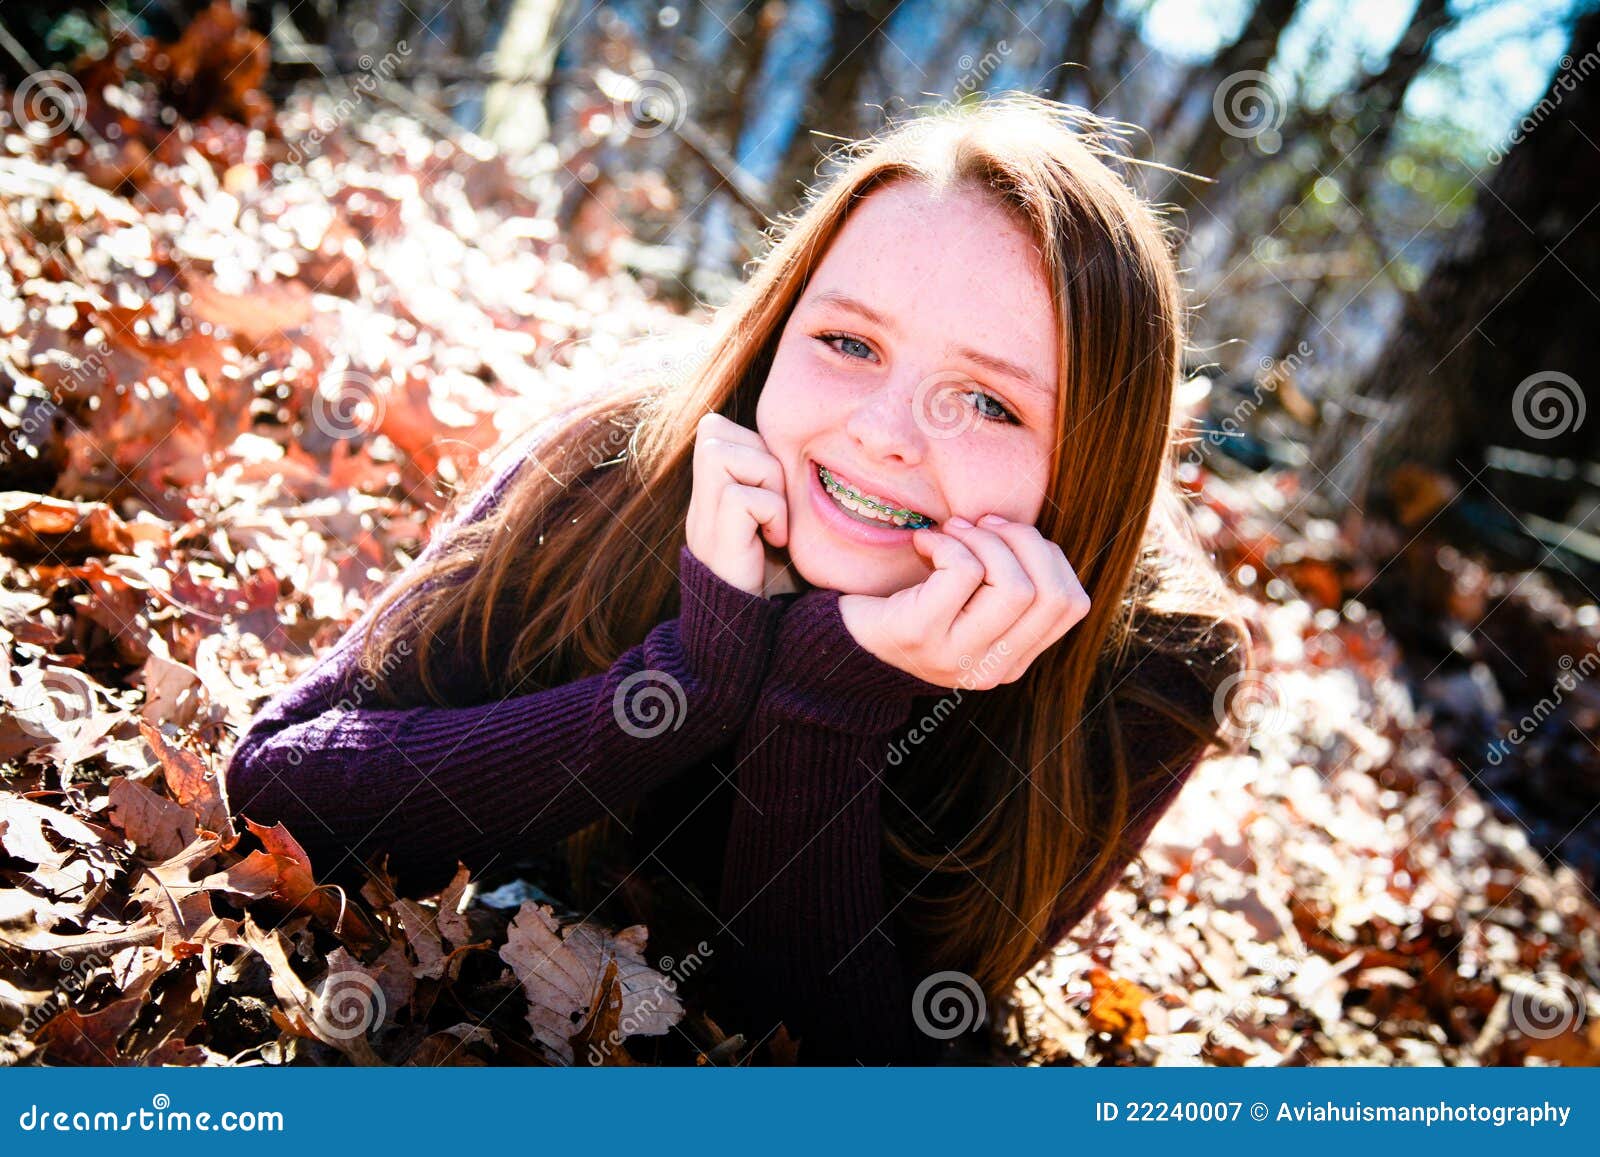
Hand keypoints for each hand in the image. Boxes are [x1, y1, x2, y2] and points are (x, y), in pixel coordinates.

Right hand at [686, 412, 790, 597]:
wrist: (759, 636)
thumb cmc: (784, 580)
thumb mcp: (781, 521)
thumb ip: (778, 485)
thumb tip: (804, 443)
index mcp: (713, 494)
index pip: (715, 427)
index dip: (750, 442)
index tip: (774, 487)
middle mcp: (700, 503)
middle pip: (713, 430)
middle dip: (759, 455)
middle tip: (777, 500)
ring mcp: (702, 520)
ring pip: (724, 452)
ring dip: (766, 479)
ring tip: (777, 519)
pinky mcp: (714, 540)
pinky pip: (742, 496)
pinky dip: (771, 511)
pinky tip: (777, 542)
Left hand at [836, 516, 1090, 689]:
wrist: (845, 639)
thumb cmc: (915, 606)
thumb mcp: (972, 601)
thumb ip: (1009, 580)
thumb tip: (1021, 532)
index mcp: (1015, 659)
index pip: (1073, 604)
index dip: (1051, 557)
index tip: (1009, 537)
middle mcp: (993, 669)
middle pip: (1048, 593)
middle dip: (1020, 541)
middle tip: (980, 525)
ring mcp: (958, 657)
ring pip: (1013, 584)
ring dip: (983, 540)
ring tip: (951, 532)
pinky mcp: (922, 636)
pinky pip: (963, 571)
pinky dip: (948, 542)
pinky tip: (924, 543)